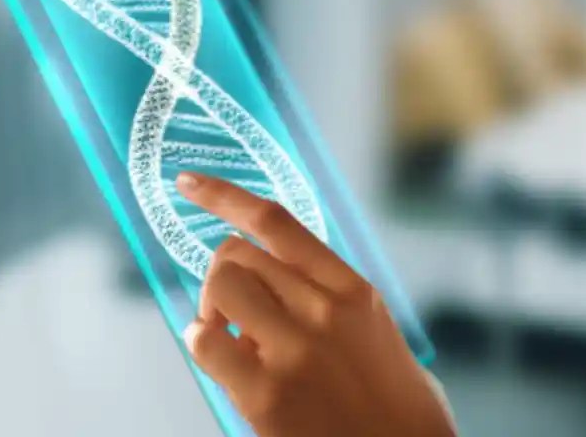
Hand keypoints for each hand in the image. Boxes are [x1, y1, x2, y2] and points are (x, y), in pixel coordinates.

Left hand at [173, 172, 454, 436]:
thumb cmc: (396, 402)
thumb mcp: (374, 329)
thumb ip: (331, 297)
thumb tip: (284, 279)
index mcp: (352, 289)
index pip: (276, 221)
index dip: (224, 195)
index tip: (189, 182)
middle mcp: (322, 310)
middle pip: (238, 254)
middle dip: (222, 275)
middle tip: (231, 310)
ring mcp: (292, 351)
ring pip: (220, 288)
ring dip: (212, 308)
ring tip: (231, 336)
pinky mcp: (265, 395)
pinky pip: (206, 343)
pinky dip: (202, 343)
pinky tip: (223, 360)